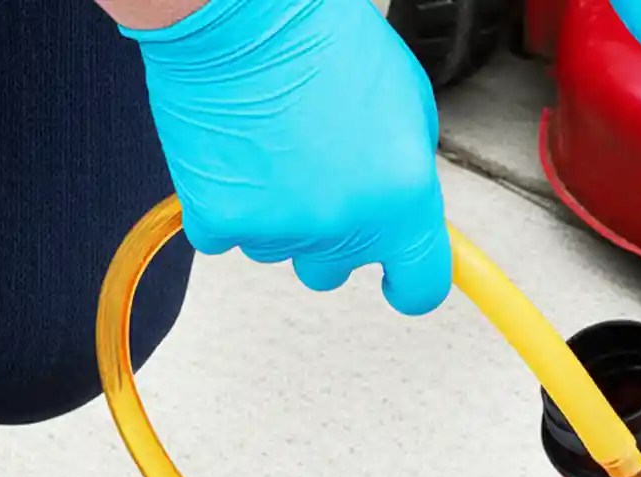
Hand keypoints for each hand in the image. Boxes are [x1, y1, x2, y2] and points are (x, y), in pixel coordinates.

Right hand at [122, 0, 450, 314]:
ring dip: (278, 215)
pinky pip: (225, 236)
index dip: (408, 284)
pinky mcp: (219, 220)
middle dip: (330, 236)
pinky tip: (234, 155)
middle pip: (335, 272)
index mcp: (404, 202)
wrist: (243, 16)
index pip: (421, 286)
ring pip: (280, 250)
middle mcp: (344, 227)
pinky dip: (227, 205)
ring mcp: (279, 230)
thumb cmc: (326, 41)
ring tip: (272, 146)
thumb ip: (407, 169)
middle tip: (316, 175)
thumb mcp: (408, 101)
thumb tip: (400, 205)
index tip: (397, 278)